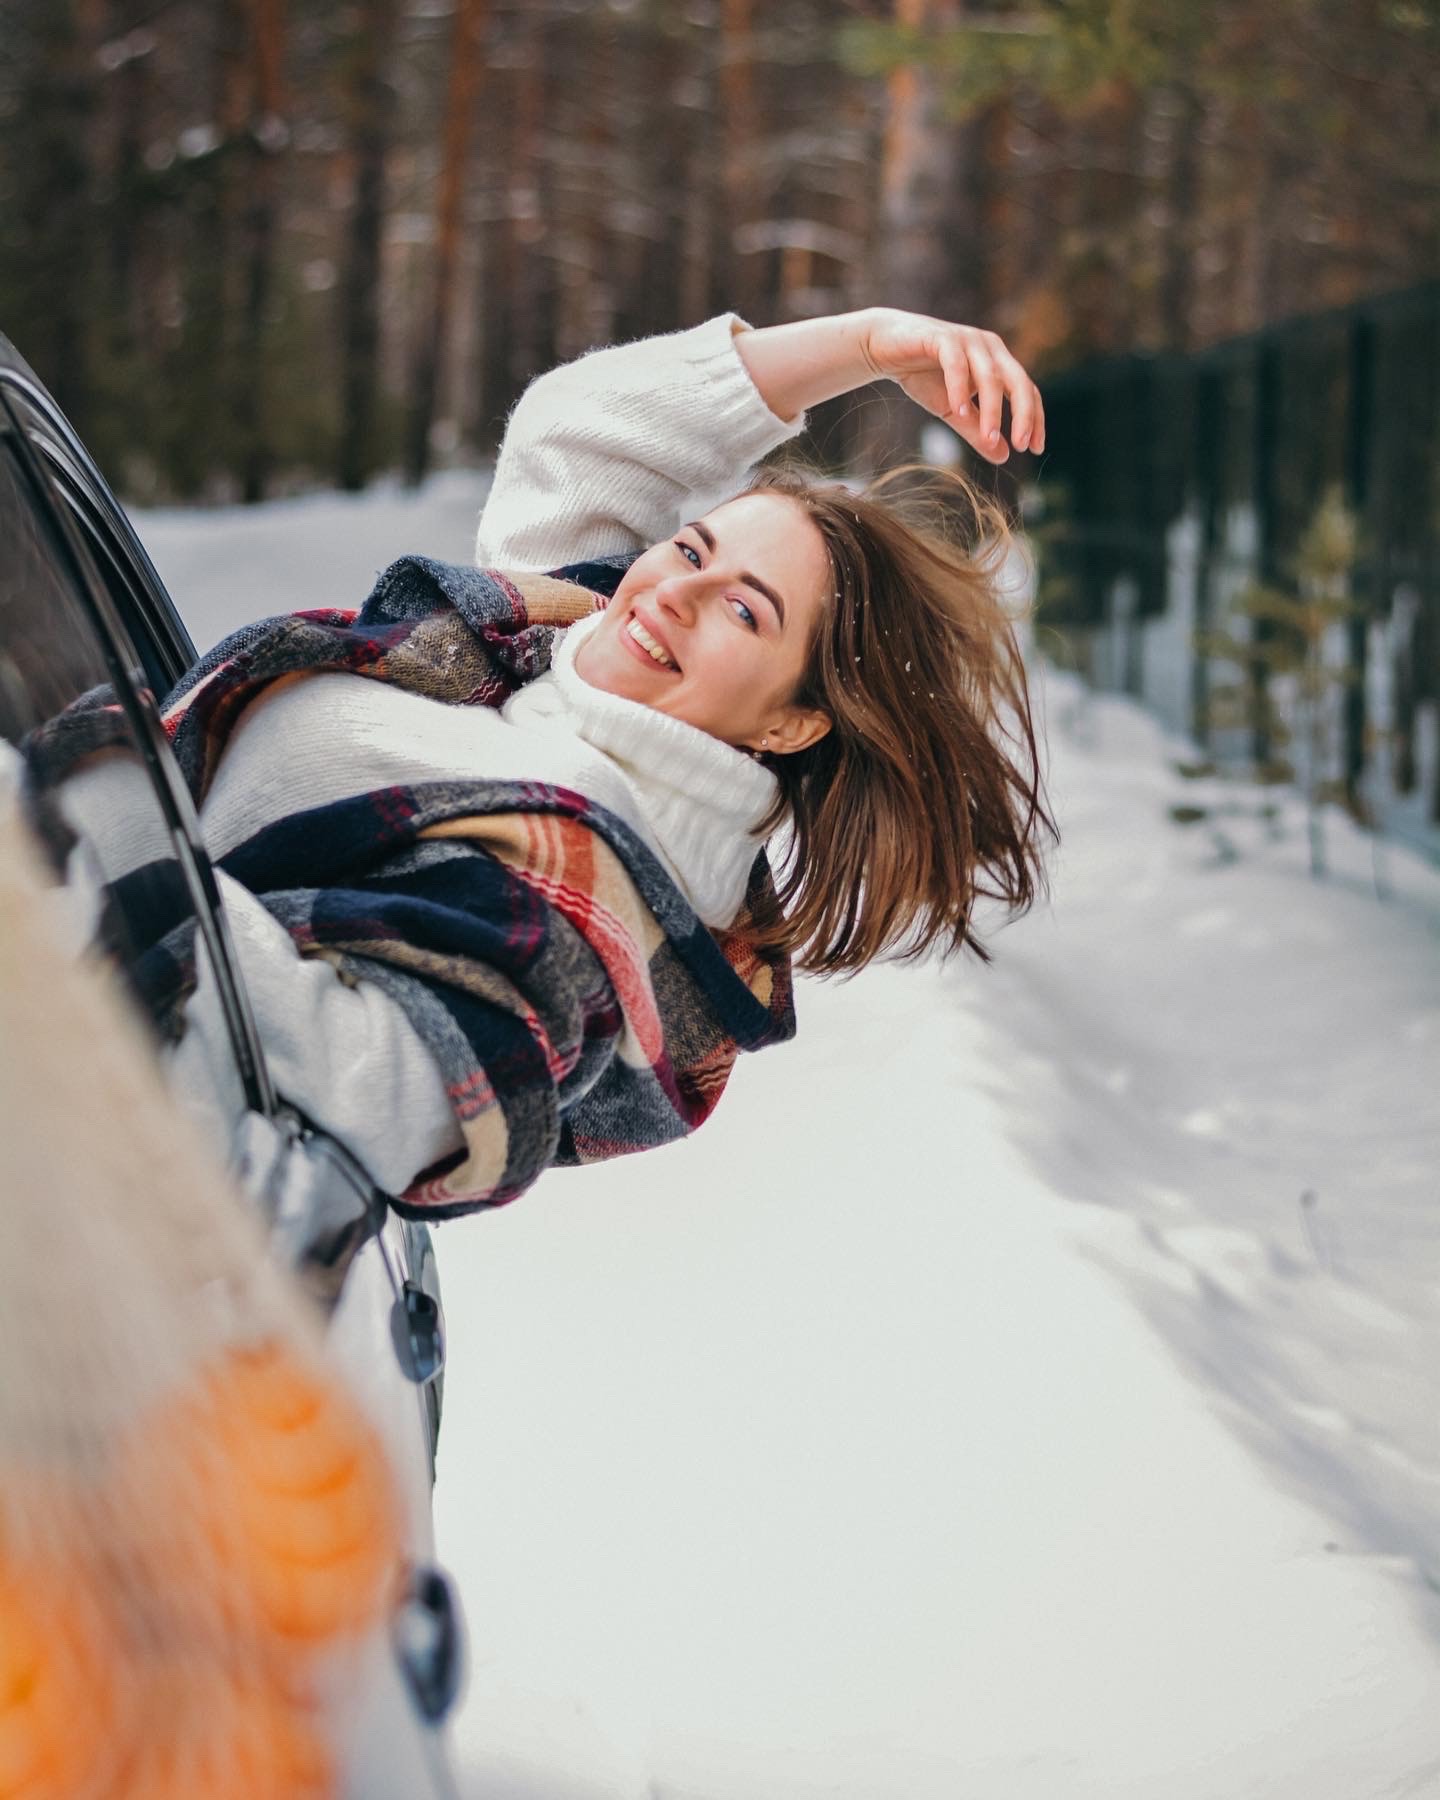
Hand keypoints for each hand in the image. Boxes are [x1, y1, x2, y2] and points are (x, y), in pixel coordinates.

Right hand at [858, 308, 1044, 463]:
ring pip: (990, 376)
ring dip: (991, 409)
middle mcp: (989, 347)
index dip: (1034, 419)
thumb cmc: (923, 376)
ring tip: (989, 438)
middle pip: (1018, 381)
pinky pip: (957, 364)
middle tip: (1021, 445)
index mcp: (998, 362)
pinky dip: (959, 388)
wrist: (884, 348)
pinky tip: (959, 412)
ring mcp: (967, 340)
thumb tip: (1004, 457)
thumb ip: (978, 430)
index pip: (1027, 391)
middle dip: (1024, 414)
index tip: (1034, 449)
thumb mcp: (954, 411)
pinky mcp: (942, 337)